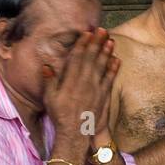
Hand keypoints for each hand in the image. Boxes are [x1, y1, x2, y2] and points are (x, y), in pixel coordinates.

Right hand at [43, 28, 119, 146]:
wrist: (76, 133)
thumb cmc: (60, 115)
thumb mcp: (49, 98)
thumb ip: (49, 81)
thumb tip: (47, 65)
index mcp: (70, 81)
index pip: (77, 58)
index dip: (82, 44)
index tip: (86, 33)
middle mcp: (84, 82)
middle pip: (91, 58)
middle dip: (96, 43)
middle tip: (102, 30)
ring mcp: (96, 89)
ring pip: (102, 66)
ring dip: (106, 52)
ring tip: (111, 40)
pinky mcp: (104, 96)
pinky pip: (110, 79)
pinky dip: (113, 68)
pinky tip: (116, 59)